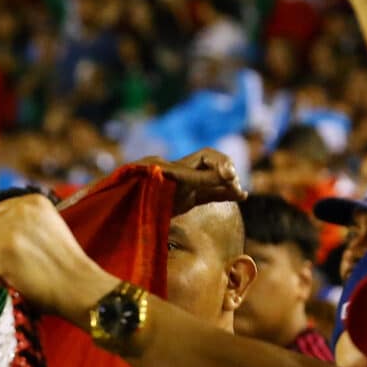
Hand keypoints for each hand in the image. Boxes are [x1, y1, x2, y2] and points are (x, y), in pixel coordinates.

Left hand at [0, 193, 118, 326]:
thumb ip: (24, 223)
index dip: (3, 238)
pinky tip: (13, 279)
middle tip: (22, 265)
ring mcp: (8, 228)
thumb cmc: (66, 266)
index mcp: (34, 200)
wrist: (79, 286)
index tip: (22, 252)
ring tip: (21, 272)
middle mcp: (19, 208)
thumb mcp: (49, 227)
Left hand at [131, 150, 245, 214]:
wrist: (124, 210)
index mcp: (176, 167)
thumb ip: (193, 179)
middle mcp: (184, 173)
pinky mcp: (188, 200)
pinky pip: (211, 195)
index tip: (228, 175)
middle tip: (233, 183)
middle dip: (227, 172)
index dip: (220, 163)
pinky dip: (225, 194)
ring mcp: (187, 187)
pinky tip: (241, 196)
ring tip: (240, 192)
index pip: (206, 156)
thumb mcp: (169, 185)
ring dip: (229, 185)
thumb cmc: (141, 194)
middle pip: (214, 166)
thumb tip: (221, 173)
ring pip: (215, 181)